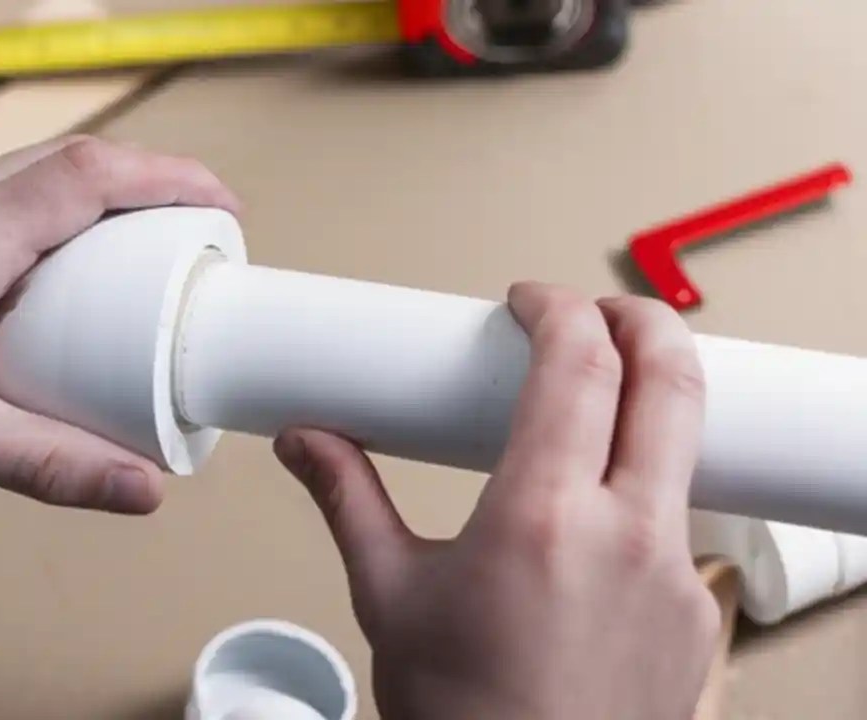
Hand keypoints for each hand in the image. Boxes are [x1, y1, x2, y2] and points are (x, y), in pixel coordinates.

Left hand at [0, 136, 237, 512]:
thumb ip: (44, 463)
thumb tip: (135, 486)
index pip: (90, 175)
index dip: (171, 180)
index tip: (222, 208)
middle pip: (75, 163)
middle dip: (152, 187)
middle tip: (199, 236)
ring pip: (38, 177)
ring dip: (102, 203)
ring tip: (145, 260)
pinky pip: (5, 202)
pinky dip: (56, 223)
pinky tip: (61, 283)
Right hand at [273, 282, 719, 718]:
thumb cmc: (465, 717)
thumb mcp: (390, 596)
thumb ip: (349, 498)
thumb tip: (309, 443)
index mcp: (544, 518)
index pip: (581, 365)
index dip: (558, 308)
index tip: (528, 302)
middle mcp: (628, 536)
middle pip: (672, 377)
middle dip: (638, 318)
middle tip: (593, 311)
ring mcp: (676, 573)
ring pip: (688, 442)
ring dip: (649, 395)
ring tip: (594, 399)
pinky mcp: (696, 608)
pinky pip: (682, 510)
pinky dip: (647, 475)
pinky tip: (598, 499)